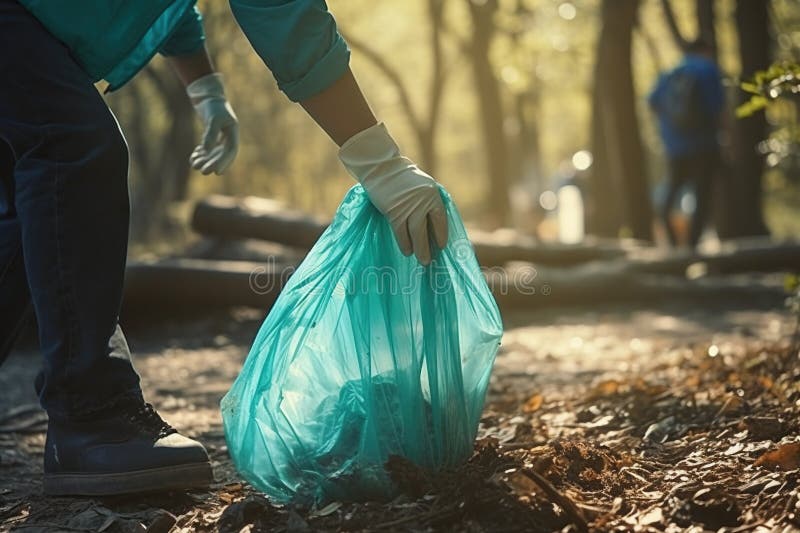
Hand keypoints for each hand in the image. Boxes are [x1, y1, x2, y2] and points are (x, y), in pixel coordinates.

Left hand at [186, 74, 238, 174]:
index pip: (230, 151)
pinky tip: (193, 157)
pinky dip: (200, 154)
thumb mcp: (213, 119)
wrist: (208, 95)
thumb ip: (211, 134)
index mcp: (233, 132)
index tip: (217, 172)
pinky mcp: (211, 136)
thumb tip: (206, 150)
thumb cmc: (213, 105)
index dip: (224, 163)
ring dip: (204, 160)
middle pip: (222, 155)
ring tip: (194, 164)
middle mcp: (228, 137)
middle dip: (212, 164)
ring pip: (213, 154)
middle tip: (203, 171)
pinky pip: (207, 149)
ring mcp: (220, 137)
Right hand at [338, 123, 447, 264]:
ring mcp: (408, 207)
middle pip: (427, 229)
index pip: (440, 218)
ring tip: (421, 260)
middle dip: (429, 247)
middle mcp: (422, 201)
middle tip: (430, 260)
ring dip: (418, 249)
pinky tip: (407, 251)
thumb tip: (432, 222)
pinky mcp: (393, 212)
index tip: (442, 245)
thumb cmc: (402, 177)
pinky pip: (400, 233)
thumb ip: (428, 200)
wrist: (381, 167)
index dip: (442, 233)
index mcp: (432, 193)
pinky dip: (404, 243)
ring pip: (415, 234)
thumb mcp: (422, 185)